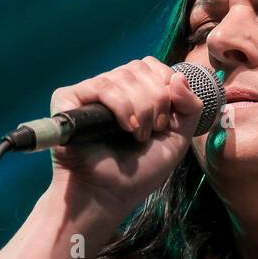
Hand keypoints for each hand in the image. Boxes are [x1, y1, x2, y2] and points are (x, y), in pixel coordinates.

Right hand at [47, 56, 206, 224]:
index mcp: (133, 93)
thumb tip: (180, 75)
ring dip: (142, 109)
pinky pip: (103, 86)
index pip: (151, 65)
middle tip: (152, 131)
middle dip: (157, 100)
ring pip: (125, 76)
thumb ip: (189, 106)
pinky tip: (125, 128)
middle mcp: (111, 88)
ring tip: (137, 136)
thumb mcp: (177, 138)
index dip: (166, 85)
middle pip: (141, 67)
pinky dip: (122, 107)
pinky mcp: (68, 99)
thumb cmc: (140, 171)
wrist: (111, 193)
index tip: (165, 120)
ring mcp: (89, 93)